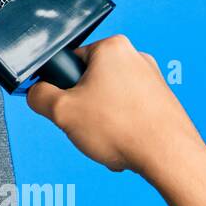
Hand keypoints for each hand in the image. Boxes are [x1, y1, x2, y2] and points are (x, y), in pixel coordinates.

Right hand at [27, 34, 202, 176]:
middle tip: (85, 124)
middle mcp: (136, 57)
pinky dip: (121, 129)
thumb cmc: (122, 129)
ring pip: (108, 100)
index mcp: (112, 48)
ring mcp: (152, 79)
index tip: (66, 104)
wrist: (169, 157)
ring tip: (107, 137)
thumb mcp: (61, 112)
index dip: (62, 87)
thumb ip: (38, 97)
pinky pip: (128, 113)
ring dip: (101, 121)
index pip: (70, 62)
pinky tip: (123, 144)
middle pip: (89, 82)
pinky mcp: (163, 102)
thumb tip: (36, 94)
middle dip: (83, 107)